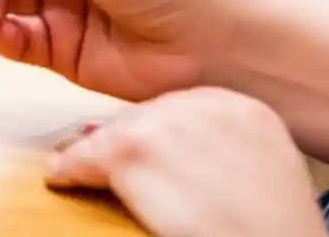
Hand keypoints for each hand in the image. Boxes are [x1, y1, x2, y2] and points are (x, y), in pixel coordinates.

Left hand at [46, 88, 325, 236]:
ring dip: (94, 155)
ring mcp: (165, 123)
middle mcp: (203, 104)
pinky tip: (60, 176)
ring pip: (114, 133)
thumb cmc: (268, 230)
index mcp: (240, 108)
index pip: (183, 109)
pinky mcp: (132, 149)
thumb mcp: (257, 174)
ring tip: (76, 168)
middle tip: (104, 162)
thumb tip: (165, 149)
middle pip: (145, 115)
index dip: (156, 133)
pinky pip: (85, 156)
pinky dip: (70, 169)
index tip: (143, 149)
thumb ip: (217, 151)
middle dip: (123, 142)